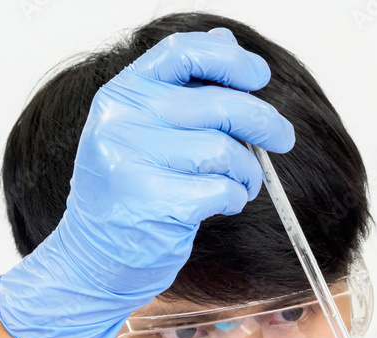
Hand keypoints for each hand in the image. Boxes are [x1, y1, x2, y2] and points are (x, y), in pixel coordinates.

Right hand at [0, 28, 294, 337]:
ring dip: (246, 171)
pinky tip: (224, 203)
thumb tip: (225, 40)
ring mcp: (132, 161)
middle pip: (219, 104)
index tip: (259, 76)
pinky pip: (221, 189)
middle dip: (263, 122)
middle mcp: (122, 121)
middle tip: (283, 139)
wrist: (93, 258)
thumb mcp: (144, 131)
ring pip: (224, 150)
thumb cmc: (128, 194)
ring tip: (241, 185)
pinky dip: (234, 197)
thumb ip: (183, 87)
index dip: (230, 60)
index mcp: (121, 94)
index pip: (182, 53)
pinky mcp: (152, 203)